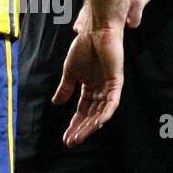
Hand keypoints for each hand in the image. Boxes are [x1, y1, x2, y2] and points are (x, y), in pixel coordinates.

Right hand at [52, 21, 124, 145]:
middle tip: (71, 142)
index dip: (74, 124)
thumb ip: (65, 88)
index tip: (65, 137)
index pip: (82, 111)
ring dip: (90, 126)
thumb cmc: (84, 46)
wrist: (95, 31)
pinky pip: (112, 103)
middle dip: (81, 129)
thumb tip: (56, 103)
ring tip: (78, 137)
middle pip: (91, 116)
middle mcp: (100, 90)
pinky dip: (105, 114)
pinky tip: (97, 124)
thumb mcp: (70, 71)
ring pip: (101, 113)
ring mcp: (109, 87)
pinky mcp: (116, 82)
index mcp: (90, 88)